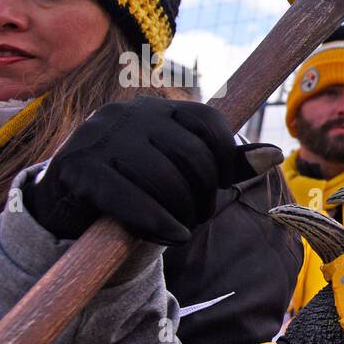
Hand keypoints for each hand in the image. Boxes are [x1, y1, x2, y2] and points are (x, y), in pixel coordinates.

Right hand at [25, 97, 282, 244]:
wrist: (68, 205)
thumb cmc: (138, 186)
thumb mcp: (182, 171)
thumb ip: (225, 163)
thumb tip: (274, 154)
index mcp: (157, 108)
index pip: (208, 121)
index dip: (226, 158)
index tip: (221, 184)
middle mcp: (127, 114)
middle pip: (190, 154)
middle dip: (205, 193)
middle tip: (200, 215)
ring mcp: (98, 138)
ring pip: (162, 178)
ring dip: (183, 212)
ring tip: (184, 226)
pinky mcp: (77, 168)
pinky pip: (129, 198)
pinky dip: (158, 222)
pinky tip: (172, 235)